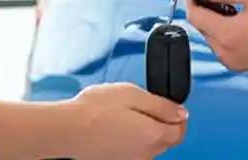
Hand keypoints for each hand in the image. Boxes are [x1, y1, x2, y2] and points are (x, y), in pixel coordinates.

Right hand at [65, 82, 187, 159]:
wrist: (66, 130)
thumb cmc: (97, 109)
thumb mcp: (134, 94)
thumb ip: (162, 105)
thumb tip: (181, 113)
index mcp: (154, 135)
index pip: (180, 132)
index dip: (178, 117)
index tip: (169, 106)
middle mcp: (145, 153)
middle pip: (167, 141)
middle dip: (164, 125)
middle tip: (149, 107)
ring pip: (150, 147)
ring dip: (148, 133)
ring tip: (129, 115)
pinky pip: (134, 151)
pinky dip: (133, 140)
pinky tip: (118, 127)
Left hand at [184, 0, 247, 73]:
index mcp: (227, 36)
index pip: (194, 16)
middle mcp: (226, 54)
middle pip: (203, 27)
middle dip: (208, 8)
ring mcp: (235, 63)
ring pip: (214, 36)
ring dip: (219, 20)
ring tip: (242, 6)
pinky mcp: (244, 65)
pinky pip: (226, 45)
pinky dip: (229, 31)